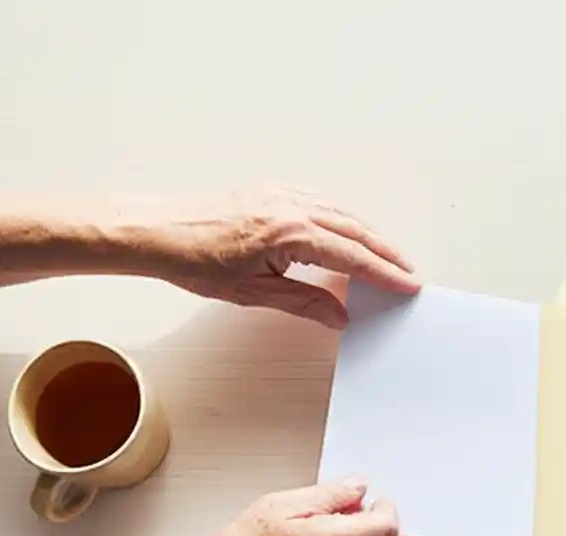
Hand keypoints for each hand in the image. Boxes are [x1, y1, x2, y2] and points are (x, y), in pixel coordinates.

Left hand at [126, 182, 419, 327]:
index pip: (352, 256)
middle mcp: (291, 207)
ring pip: (341, 211)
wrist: (156, 230)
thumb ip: (303, 302)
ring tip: (387, 253)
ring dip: (368, 233)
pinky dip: (343, 215)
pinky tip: (349, 227)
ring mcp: (282, 193)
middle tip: (408, 271)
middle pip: (355, 229)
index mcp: (290, 233)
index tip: (407, 283)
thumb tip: (339, 315)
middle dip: (386, 252)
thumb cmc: (194, 261)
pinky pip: (320, 199)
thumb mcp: (252, 292)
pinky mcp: (271, 189)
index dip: (383, 272)